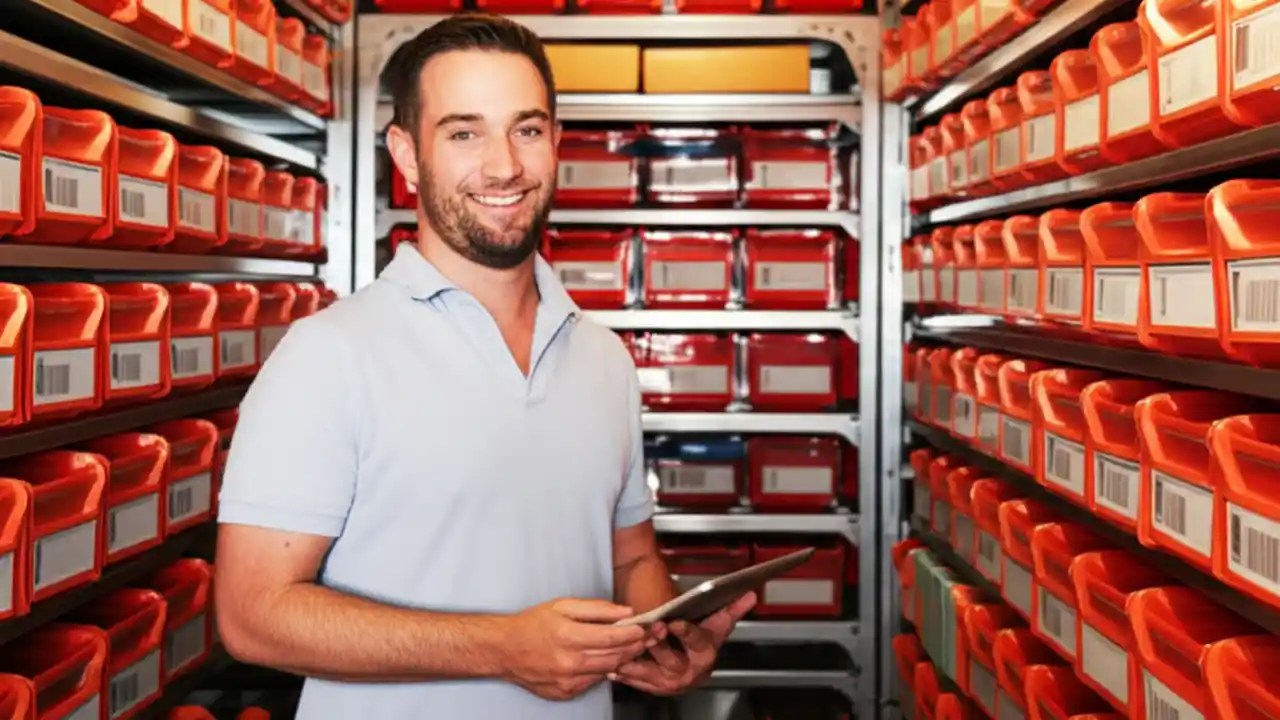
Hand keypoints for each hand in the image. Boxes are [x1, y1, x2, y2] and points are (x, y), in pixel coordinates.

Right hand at [499, 598, 654, 700]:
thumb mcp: (562, 606)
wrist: (505, 650)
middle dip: (634, 646)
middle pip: (614, 656)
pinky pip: (593, 681)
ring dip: (623, 659)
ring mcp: (567, 680)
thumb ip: (596, 609)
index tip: (644, 627)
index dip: (633, 633)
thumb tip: (625, 612)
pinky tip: (607, 659)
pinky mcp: (565, 691)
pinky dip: (603, 670)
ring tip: (632, 647)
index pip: (612, 638)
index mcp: (568, 635)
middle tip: (647, 638)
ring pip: (607, 670)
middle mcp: (569, 661)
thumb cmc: (532, 624)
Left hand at [609, 592, 756, 696]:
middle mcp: (689, 671)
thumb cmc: (703, 641)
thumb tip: (750, 594)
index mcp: (704, 653)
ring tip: (622, 653)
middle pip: (671, 660)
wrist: (694, 666)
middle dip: (657, 646)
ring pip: (651, 673)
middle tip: (644, 634)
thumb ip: (731, 609)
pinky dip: (626, 675)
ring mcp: (671, 682)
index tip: (673, 622)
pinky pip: (638, 683)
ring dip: (636, 664)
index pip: (697, 640)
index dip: (685, 631)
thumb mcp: (717, 624)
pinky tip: (614, 667)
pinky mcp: (654, 688)